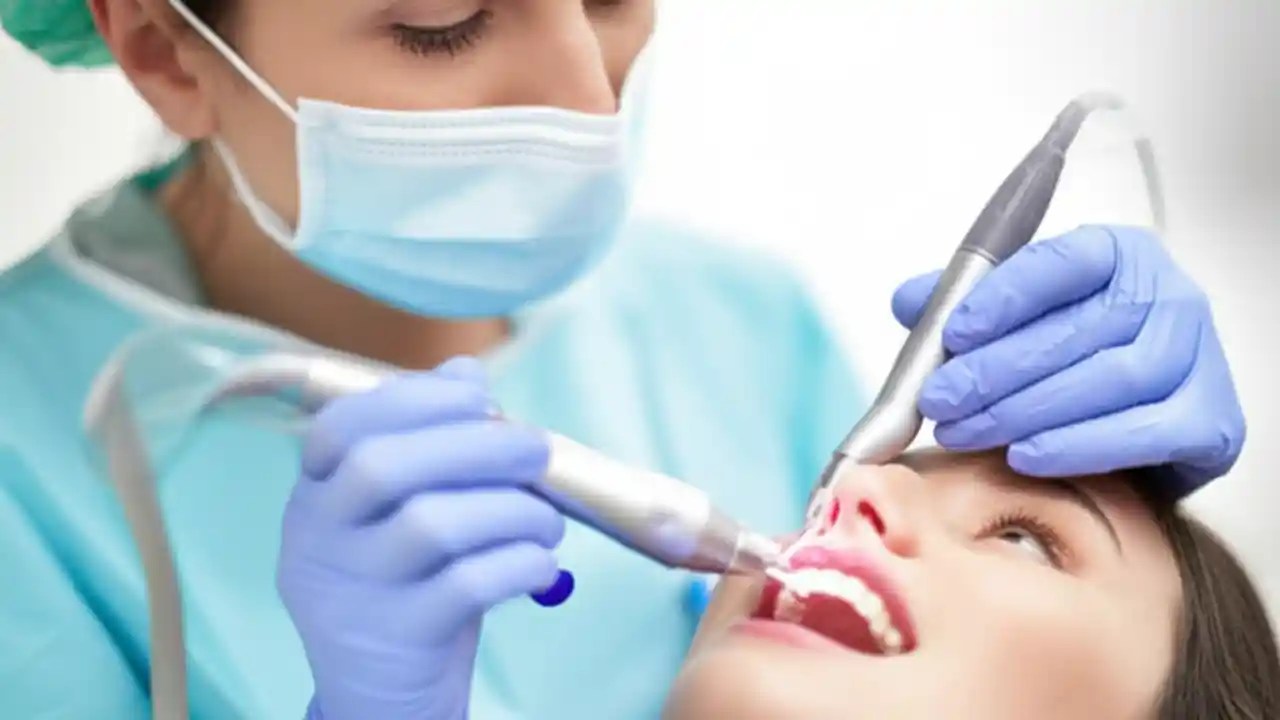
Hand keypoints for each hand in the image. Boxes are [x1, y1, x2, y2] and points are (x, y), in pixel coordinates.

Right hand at [279, 358, 571, 719]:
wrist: (383, 697)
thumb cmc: (406, 586)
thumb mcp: (403, 513)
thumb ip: (428, 442)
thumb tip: (468, 371)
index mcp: (315, 497)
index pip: (339, 426)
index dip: (414, 397)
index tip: (479, 398)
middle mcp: (318, 541)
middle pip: (385, 467)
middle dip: (475, 444)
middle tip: (536, 449)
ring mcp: (353, 593)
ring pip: (433, 525)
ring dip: (511, 509)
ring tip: (546, 521)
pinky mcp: (397, 640)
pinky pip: (467, 585)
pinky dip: (519, 564)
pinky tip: (540, 564)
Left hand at [892, 225, 1244, 495]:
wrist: (1141, 422)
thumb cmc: (1074, 358)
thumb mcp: (1015, 319)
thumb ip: (961, 304)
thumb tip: (910, 303)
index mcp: (1118, 255)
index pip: (1062, 263)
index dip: (1004, 297)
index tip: (954, 332)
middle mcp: (1169, 296)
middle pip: (1081, 328)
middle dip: (997, 368)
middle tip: (941, 398)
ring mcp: (1198, 357)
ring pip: (1110, 380)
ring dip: (1026, 411)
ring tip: (967, 431)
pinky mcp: (1212, 420)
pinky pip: (1143, 433)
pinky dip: (1077, 446)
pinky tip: (1025, 455)